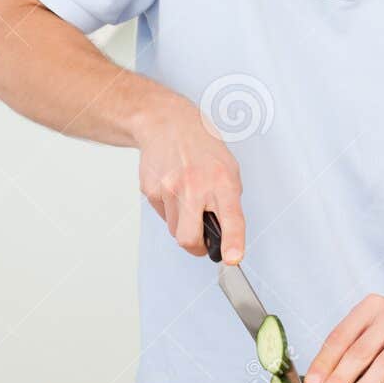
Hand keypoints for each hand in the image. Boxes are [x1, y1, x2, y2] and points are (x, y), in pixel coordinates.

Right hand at [135, 91, 245, 261]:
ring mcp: (170, 189)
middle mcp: (195, 186)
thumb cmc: (202, 146)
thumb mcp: (228, 168)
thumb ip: (229, 201)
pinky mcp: (151, 190)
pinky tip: (173, 189)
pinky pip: (163, 216)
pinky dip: (170, 210)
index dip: (232, 241)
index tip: (232, 258)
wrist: (167, 124)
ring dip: (183, 225)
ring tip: (188, 200)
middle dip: (196, 247)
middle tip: (203, 241)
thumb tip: (227, 234)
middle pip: (189, 238)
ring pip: (175, 231)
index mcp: (222, 181)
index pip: (230, 218)